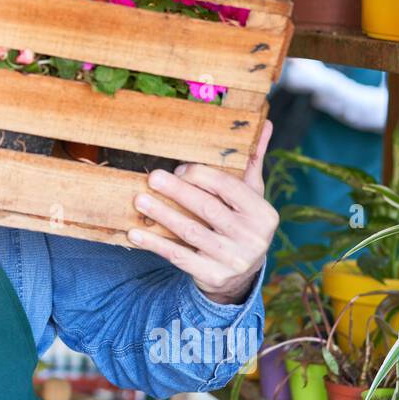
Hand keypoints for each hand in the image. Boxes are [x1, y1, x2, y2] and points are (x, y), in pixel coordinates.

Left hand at [126, 121, 277, 302]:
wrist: (240, 274)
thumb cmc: (241, 222)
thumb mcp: (251, 196)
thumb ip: (252, 162)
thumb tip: (263, 123)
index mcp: (264, 214)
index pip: (229, 188)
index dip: (201, 175)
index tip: (178, 168)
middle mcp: (253, 238)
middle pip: (208, 209)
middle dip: (178, 192)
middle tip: (152, 177)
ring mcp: (234, 260)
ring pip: (191, 232)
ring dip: (162, 215)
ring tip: (139, 199)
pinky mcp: (213, 276)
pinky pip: (178, 257)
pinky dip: (154, 244)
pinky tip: (134, 232)